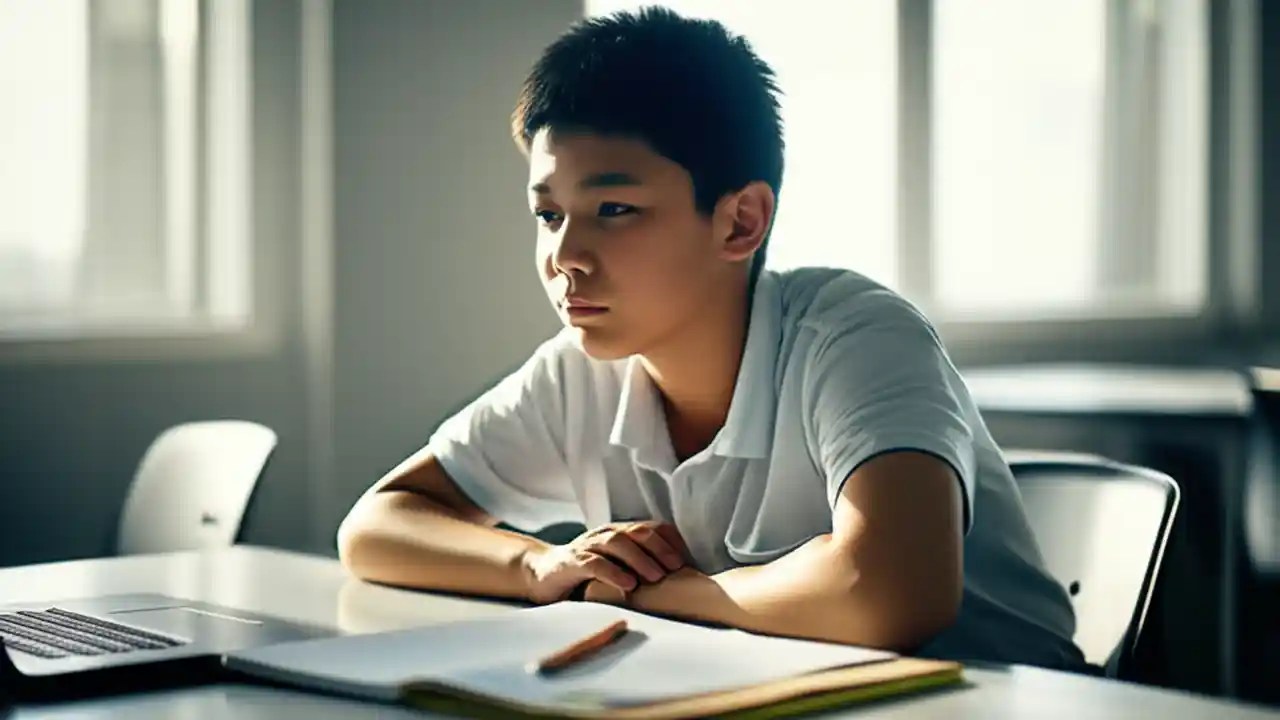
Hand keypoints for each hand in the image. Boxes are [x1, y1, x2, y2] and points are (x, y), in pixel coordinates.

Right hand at [521, 521, 688, 603]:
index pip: (651, 527)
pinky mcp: (570, 563)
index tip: (688, 560)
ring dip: (640, 559)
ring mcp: (586, 546)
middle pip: (637, 532)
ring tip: (656, 577)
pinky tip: (628, 585)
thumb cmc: (586, 574)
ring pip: (616, 544)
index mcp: (619, 532)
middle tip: (677, 568)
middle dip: (659, 548)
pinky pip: (594, 563)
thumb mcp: (616, 566)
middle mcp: (604, 534)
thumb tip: (678, 582)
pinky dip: (613, 573)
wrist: (541, 574)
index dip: (671, 541)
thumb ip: (639, 567)